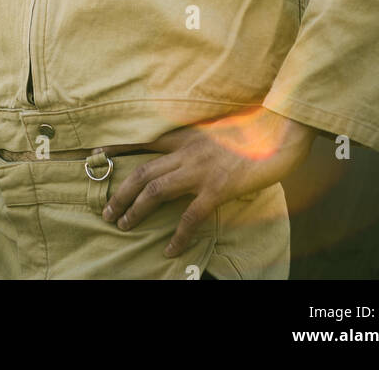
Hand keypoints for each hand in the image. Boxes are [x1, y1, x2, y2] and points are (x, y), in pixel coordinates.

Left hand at [100, 106, 317, 257]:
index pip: (146, 140)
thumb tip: (197, 150)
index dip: (120, 147)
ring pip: (156, 191)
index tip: (98, 154)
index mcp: (188, 135)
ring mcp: (201, 170)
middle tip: (107, 209)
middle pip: (143, 171)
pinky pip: (190, 216)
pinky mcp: (217, 188)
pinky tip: (170, 250)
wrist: (280, 131)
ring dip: (135, 210)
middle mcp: (188, 151)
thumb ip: (202, 139)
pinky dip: (178, 236)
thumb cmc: (255, 130)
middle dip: (121, 192)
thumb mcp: (221, 128)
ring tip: (123, 225)